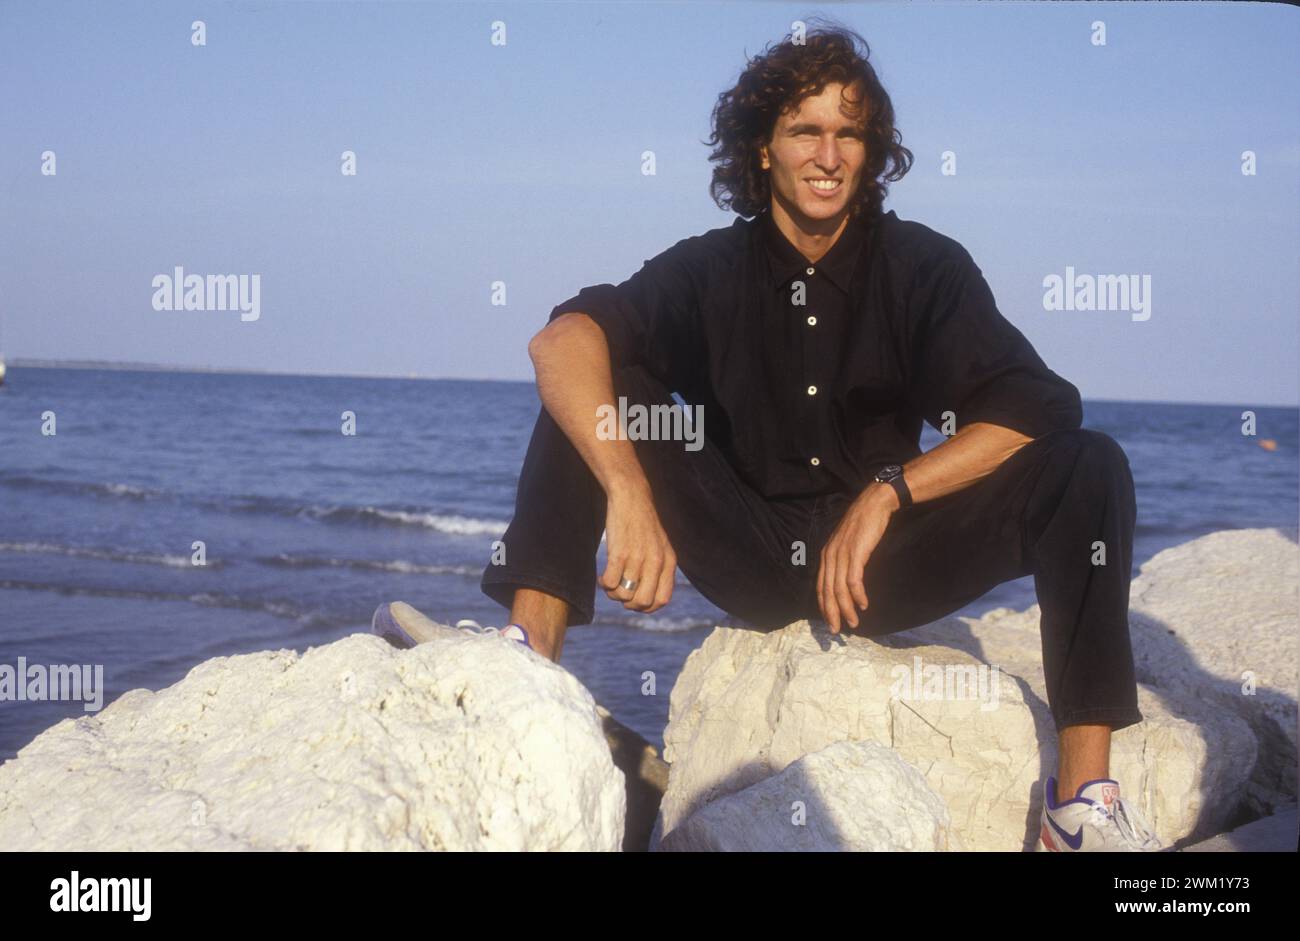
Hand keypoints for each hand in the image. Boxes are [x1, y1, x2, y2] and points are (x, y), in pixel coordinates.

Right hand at [600, 481, 677, 613]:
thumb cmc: (643, 524)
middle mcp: (656, 562)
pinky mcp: (619, 553)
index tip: (636, 601)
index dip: (648, 607)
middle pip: (643, 602)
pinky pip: (610, 583)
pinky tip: (602, 576)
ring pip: (624, 595)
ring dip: (613, 593)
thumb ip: (659, 570)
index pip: (662, 600)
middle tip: (621, 593)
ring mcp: (637, 558)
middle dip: (629, 604)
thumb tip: (648, 600)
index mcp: (668, 562)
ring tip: (610, 581)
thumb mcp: (660, 546)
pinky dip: (604, 584)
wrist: (631, 497)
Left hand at [817, 484, 897, 632]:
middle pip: (827, 591)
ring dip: (846, 609)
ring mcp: (842, 554)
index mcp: (826, 555)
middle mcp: (830, 556)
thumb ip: (843, 561)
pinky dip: (858, 595)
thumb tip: (844, 581)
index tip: (830, 622)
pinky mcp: (856, 552)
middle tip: (836, 631)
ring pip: (840, 589)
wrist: (874, 504)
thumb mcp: (847, 544)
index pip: (820, 587)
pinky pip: (854, 580)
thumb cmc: (863, 525)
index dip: (824, 606)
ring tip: (853, 623)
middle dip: (831, 613)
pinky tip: (863, 604)